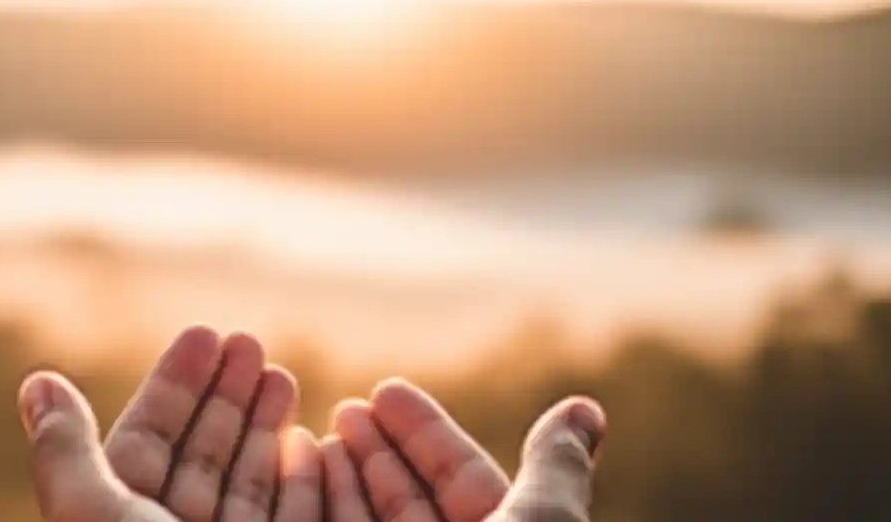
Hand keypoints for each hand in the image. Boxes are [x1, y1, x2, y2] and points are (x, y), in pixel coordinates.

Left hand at [17, 327, 322, 521]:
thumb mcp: (95, 517)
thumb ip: (68, 454)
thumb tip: (36, 381)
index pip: (147, 441)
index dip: (174, 384)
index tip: (204, 332)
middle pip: (200, 457)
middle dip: (225, 396)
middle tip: (250, 341)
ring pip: (246, 486)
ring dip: (265, 426)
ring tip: (282, 374)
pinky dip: (302, 482)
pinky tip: (312, 440)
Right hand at [326, 379, 604, 521]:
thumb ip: (553, 467)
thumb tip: (587, 408)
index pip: (460, 478)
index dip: (425, 431)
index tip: (386, 388)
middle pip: (410, 500)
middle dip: (379, 449)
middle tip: (348, 407)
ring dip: (344, 474)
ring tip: (319, 430)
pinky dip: (319, 502)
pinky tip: (303, 463)